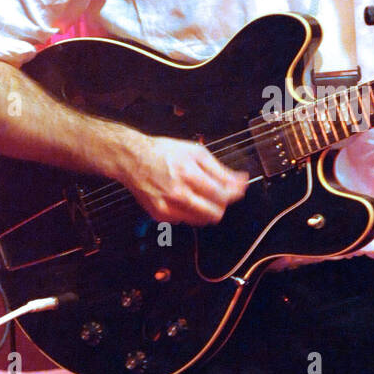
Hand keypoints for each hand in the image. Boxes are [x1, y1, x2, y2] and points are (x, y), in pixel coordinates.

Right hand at [123, 134, 248, 225]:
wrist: (132, 159)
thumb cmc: (163, 152)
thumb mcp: (196, 153)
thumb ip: (220, 170)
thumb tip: (241, 182)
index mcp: (188, 174)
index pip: (221, 195)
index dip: (234, 194)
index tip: (238, 190)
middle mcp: (178, 194)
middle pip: (214, 214)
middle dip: (222, 205)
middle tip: (219, 194)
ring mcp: (168, 207)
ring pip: (201, 221)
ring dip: (207, 210)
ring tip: (200, 194)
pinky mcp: (160, 215)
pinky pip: (185, 220)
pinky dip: (189, 211)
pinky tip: (183, 197)